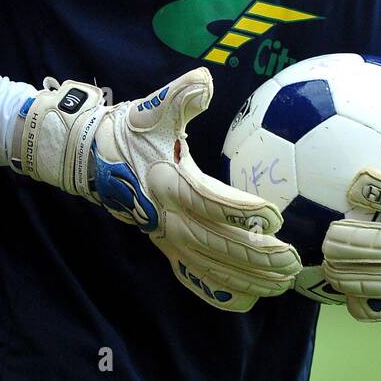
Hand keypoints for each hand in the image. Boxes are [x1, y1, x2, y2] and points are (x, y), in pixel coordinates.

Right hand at [10, 68, 301, 311]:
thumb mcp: (152, 108)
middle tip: (290, 260)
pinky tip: (246, 300)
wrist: (90, 158)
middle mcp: (165, 216)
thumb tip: (204, 81)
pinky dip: (218, 291)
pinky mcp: (164, 246)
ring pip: (208, 265)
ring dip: (245, 277)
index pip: (208, 200)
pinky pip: (193, 275)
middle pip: (214, 243)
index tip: (275, 216)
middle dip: (253, 255)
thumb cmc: (128, 130)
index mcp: (167, 182)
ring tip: (281, 283)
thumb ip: (179, 95)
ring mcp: (164, 236)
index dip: (240, 211)